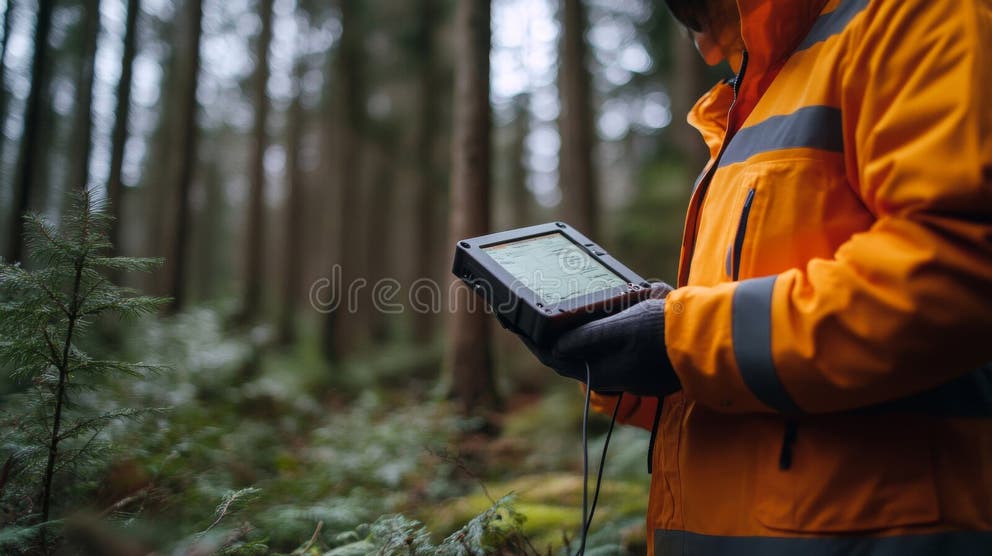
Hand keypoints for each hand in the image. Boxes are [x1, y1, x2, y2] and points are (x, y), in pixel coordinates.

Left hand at [521, 282, 681, 396]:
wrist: (704, 342)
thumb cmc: (662, 332)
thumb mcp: (622, 328)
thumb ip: (589, 337)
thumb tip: (556, 346)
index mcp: (600, 371)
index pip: (554, 357)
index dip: (532, 340)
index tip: (514, 324)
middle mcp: (610, 376)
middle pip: (568, 356)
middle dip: (545, 338)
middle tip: (526, 318)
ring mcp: (626, 372)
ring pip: (586, 354)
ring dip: (567, 337)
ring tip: (549, 318)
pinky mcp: (639, 365)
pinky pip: (605, 351)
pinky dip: (590, 337)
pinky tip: (587, 324)